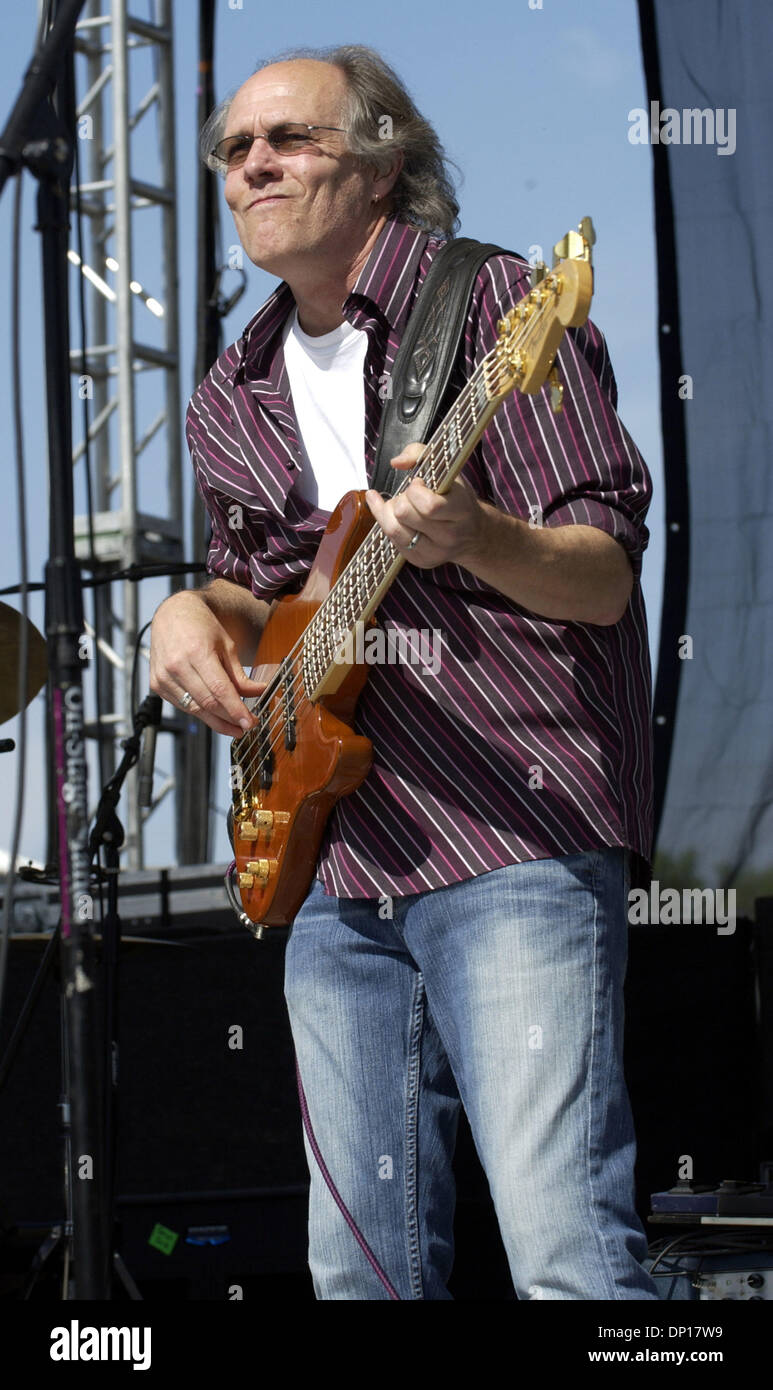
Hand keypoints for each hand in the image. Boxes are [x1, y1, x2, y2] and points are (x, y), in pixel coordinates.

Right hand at [149, 590, 264, 737]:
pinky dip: (200, 712)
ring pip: (194, 709)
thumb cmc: (201, 627)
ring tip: (234, 726)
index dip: (236, 710)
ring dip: (216, 721)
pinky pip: (182, 706)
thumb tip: (258, 693)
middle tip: (246, 726)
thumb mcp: (227, 645)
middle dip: (230, 719)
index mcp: (196, 652)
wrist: (173, 614)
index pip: (219, 689)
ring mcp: (163, 676)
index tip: (250, 723)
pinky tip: (214, 714)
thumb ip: (240, 674)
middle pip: (207, 703)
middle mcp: (176, 665)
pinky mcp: (157, 684)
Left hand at [365, 442, 485, 567]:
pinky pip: (392, 540)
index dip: (416, 490)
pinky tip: (384, 509)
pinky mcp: (421, 560)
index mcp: (461, 510)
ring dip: (390, 511)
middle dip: (401, 498)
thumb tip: (396, 462)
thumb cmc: (457, 497)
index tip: (419, 483)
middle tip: (410, 495)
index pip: (429, 506)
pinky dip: (383, 520)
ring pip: (394, 529)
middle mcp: (449, 535)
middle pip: (405, 515)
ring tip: (401, 504)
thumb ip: (420, 453)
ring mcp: (435, 552)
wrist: (474, 534)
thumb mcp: (447, 469)